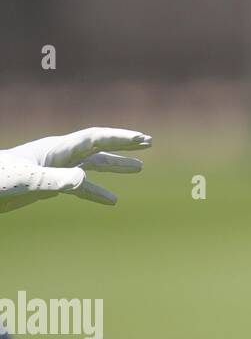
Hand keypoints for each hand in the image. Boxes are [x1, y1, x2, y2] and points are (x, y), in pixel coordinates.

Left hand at [0, 128, 151, 213]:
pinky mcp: (49, 185)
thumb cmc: (1, 180)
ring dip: (115, 166)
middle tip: (148, 142)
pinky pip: (80, 187)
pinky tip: (112, 201)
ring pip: (92, 165)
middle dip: (123, 144)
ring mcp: (55, 170)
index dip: (120, 138)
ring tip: (139, 168)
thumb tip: (85, 179)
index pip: (96, 138)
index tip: (142, 139)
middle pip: (99, 146)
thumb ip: (57, 179)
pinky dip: (97, 192)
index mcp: (58, 149)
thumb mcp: (30, 181)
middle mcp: (60, 156)